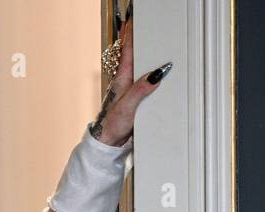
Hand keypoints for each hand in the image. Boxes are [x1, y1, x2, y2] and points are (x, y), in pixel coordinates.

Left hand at [93, 16, 171, 146]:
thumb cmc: (113, 124)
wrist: (108, 140)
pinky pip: (140, 76)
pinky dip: (144, 66)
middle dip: (134, 36)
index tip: (132, 18)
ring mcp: (129, 87)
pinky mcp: (133, 96)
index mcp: (123, 78)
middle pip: (132, 53)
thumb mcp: (128, 106)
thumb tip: (156, 74)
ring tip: (141, 35)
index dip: (130, 33)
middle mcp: (125, 80)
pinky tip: (147, 65)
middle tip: (137, 20)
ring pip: (136, 64)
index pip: (127, 50)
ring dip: (139, 49)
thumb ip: (141, 90)